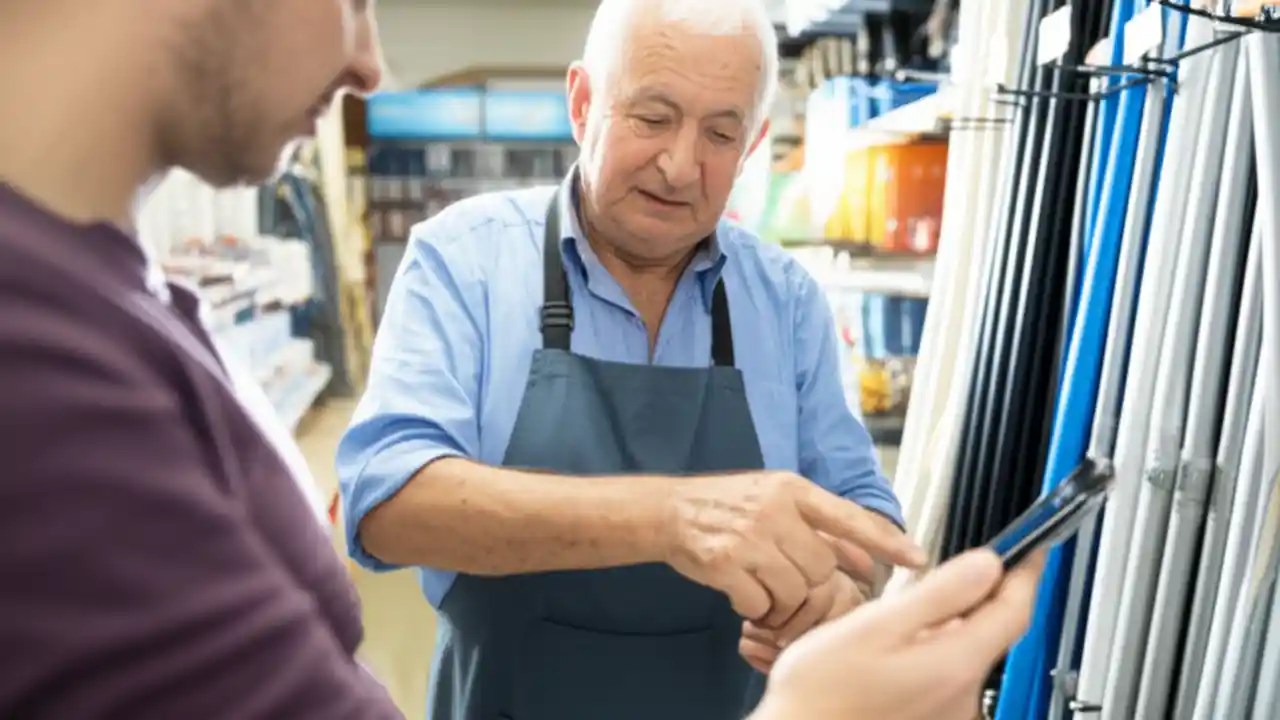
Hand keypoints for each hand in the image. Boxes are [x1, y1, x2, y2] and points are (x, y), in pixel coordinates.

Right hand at [662, 471, 923, 627]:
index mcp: (792, 489)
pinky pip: (760, 604)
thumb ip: (819, 524)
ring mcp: (747, 537)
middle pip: (821, 566)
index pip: (849, 516)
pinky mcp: (724, 564)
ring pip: (794, 590)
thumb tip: (865, 557)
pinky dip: (755, 608)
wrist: (669, 511)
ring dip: (782, 601)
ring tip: (764, 588)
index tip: (917, 559)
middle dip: (809, 582)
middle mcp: (773, 510)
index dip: (885, 541)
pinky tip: (742, 592)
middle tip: (786, 579)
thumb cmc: (728, 506)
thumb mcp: (776, 499)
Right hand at [750, 549, 1045, 719]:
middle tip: (947, 571)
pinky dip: (927, 651)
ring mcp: (949, 714)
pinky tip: (888, 651)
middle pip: (990, 631)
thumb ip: (937, 594)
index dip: (1025, 571)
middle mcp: (963, 696)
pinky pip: (942, 674)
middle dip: (974, 596)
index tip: (1030, 545)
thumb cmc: (822, 693)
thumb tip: (986, 564)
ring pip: (962, 652)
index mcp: (955, 664)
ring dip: (944, 626)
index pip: (1014, 609)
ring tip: (897, 616)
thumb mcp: (875, 626)